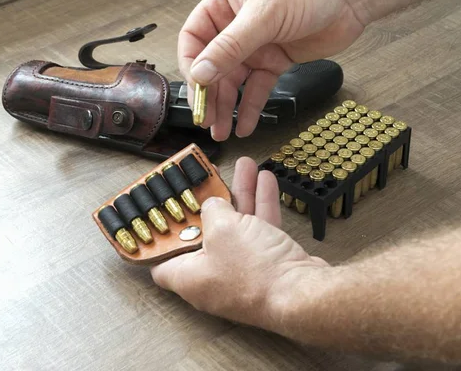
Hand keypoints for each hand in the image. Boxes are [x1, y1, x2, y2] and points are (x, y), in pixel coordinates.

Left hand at [151, 157, 327, 328]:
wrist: (301, 293)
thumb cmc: (256, 272)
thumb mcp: (221, 228)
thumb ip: (212, 210)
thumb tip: (213, 205)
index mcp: (190, 277)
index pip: (161, 260)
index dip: (159, 236)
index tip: (162, 210)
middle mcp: (213, 277)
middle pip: (204, 234)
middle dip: (208, 201)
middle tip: (208, 178)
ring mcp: (242, 271)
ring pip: (237, 226)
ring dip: (241, 194)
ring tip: (244, 166)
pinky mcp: (267, 266)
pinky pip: (260, 231)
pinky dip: (262, 205)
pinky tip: (265, 180)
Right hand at [178, 0, 364, 140]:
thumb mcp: (262, 16)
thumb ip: (229, 47)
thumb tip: (201, 73)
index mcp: (223, 4)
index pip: (194, 39)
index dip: (192, 66)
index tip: (196, 89)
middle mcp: (236, 26)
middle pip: (213, 66)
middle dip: (209, 94)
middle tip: (206, 119)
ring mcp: (256, 45)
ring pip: (234, 81)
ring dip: (227, 107)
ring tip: (221, 129)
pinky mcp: (275, 61)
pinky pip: (258, 88)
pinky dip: (252, 107)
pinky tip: (246, 124)